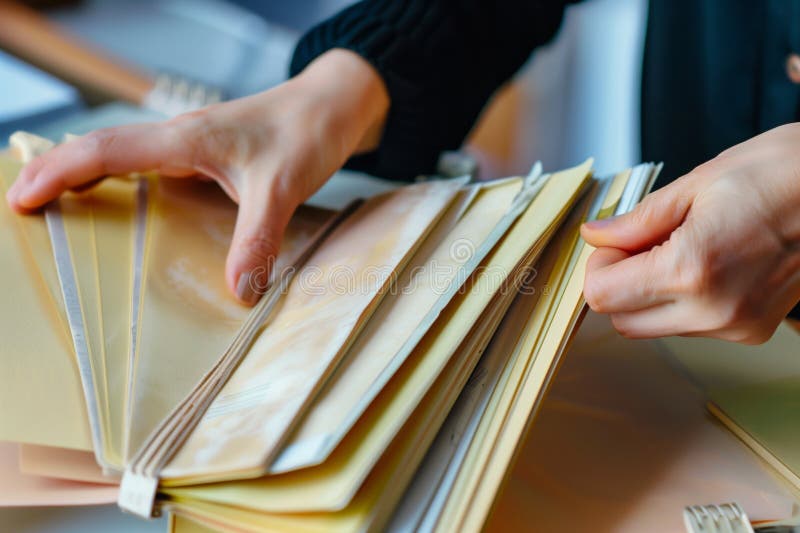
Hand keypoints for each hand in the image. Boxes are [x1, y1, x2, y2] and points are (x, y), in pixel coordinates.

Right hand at [6, 49, 388, 303]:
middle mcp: (180, 136)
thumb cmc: (307, 133)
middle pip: (101, 149)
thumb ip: (257, 238)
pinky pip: (148, 162)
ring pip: (122, 153)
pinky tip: (119, 197)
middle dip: (56, 172)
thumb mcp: (283, 188)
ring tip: (53, 203)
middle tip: (22, 205)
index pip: (106, 150)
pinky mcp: (207, 151)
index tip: (22, 198)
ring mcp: (192, 143)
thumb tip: (238, 293)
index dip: (60, 172)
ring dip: (84, 173)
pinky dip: (120, 176)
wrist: (331, 106)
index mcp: (186, 139)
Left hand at [581, 123, 799, 343]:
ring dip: (649, 294)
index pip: (603, 296)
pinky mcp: (753, 330)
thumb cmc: (782, 173)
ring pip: (654, 327)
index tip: (615, 243)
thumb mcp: (696, 185)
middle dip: (618, 285)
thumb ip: (637, 221)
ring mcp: (736, 326)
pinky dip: (682, 301)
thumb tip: (596, 235)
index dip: (599, 267)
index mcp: (691, 270)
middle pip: (623, 321)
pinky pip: (691, 326)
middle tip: (640, 245)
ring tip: (681, 247)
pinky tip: (706, 263)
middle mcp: (713, 310)